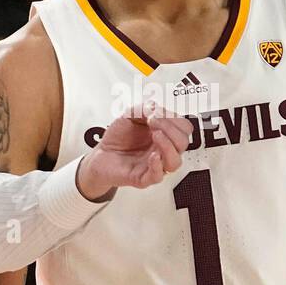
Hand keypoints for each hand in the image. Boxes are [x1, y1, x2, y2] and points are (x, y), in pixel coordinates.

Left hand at [75, 103, 192, 199]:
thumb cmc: (117, 138)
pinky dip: (157, 165)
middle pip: (183, 143)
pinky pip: (158, 176)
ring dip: (168, 145)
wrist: (101, 154)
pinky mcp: (144, 177)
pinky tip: (152, 155)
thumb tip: (155, 107)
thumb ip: (143, 108)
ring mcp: (155, 164)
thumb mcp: (129, 115)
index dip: (174, 118)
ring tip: (155, 135)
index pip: (184, 128)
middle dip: (170, 128)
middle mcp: (162, 150)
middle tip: (154, 122)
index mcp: (164, 135)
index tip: (158, 112)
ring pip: (175, 161)